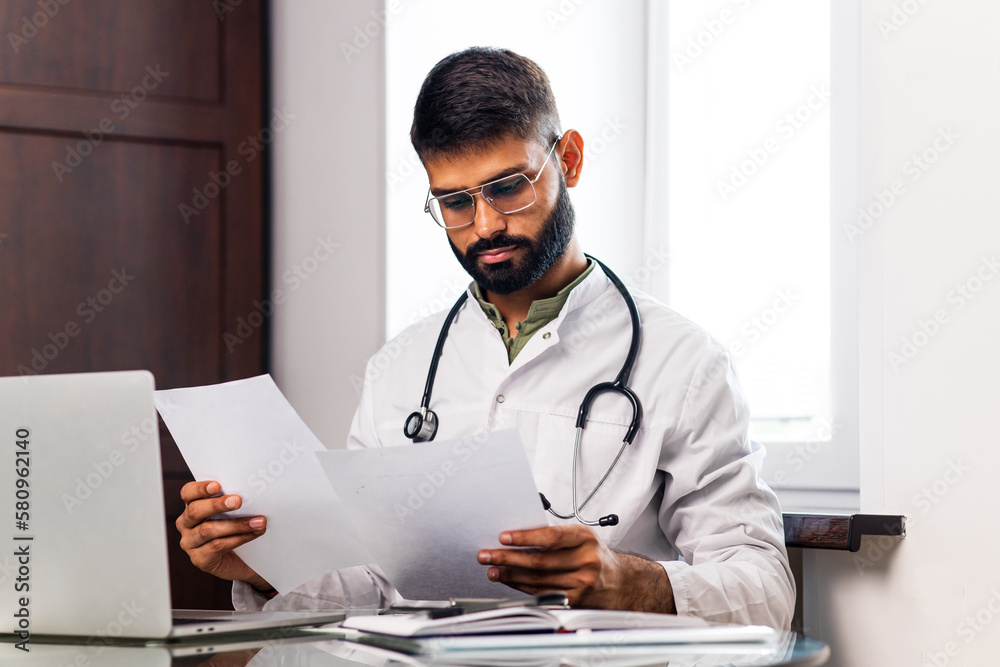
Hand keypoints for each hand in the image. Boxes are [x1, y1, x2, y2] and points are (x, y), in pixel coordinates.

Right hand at [176, 480, 270, 589]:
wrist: (239, 560)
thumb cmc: (234, 529)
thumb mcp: (231, 512)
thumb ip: (232, 501)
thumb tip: (251, 490)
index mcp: (191, 507)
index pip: (188, 493)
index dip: (200, 488)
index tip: (217, 485)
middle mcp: (185, 524)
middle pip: (195, 511)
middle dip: (217, 505)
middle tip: (238, 501)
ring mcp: (190, 543)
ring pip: (208, 530)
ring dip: (236, 525)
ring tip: (258, 521)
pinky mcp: (199, 559)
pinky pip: (217, 546)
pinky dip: (239, 539)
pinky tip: (253, 533)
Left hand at [477, 524, 674, 612]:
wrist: (622, 582)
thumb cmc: (595, 554)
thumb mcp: (582, 537)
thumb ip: (556, 536)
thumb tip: (518, 535)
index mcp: (585, 538)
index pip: (551, 536)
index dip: (525, 536)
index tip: (504, 537)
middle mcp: (586, 561)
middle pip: (539, 561)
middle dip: (508, 557)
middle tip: (487, 554)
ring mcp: (581, 583)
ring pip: (537, 580)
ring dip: (510, 574)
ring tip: (492, 569)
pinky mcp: (575, 601)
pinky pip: (542, 594)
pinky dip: (522, 587)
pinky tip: (509, 581)